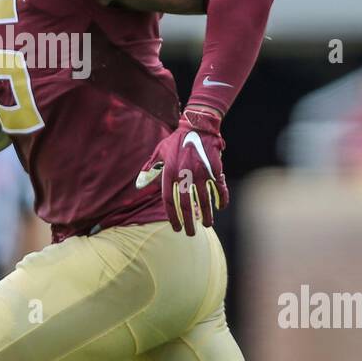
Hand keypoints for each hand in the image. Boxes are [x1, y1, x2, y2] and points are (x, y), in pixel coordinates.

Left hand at [135, 106, 228, 235]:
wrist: (198, 126)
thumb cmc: (176, 140)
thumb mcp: (159, 152)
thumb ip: (150, 169)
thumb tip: (139, 185)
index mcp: (170, 172)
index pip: (169, 200)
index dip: (172, 216)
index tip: (176, 228)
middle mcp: (185, 174)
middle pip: (187, 204)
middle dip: (189, 222)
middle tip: (191, 234)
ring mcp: (201, 173)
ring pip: (205, 200)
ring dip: (207, 214)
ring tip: (207, 224)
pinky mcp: (214, 169)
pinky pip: (219, 188)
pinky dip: (222, 199)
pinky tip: (221, 207)